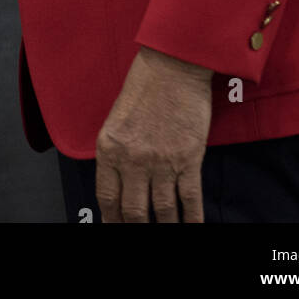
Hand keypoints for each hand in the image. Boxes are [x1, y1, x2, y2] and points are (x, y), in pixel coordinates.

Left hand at [95, 47, 212, 222]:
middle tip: (142, 233)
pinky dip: (191, 219)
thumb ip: (117, 150)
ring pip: (162, 211)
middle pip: (133, 212)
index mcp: (109, 148)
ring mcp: (161, 161)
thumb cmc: (145, 84)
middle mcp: (132, 159)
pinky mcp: (188, 159)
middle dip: (137, 229)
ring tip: (167, 234)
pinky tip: (191, 227)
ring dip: (166, 228)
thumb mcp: (117, 118)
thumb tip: (121, 182)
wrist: (173, 64)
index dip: (113, 220)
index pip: (107, 198)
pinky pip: (189, 199)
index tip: (117, 227)